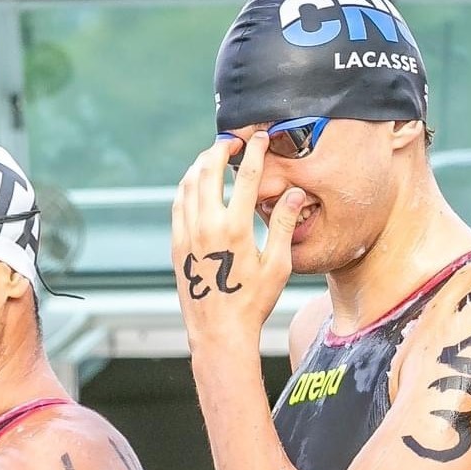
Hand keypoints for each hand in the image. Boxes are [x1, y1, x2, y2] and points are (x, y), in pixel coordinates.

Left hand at [171, 132, 301, 349]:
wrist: (218, 332)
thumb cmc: (252, 302)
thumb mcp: (277, 265)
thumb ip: (283, 225)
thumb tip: (294, 193)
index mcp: (235, 229)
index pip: (246, 175)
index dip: (255, 150)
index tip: (260, 137)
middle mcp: (207, 226)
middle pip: (209, 170)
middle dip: (220, 149)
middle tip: (232, 141)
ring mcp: (187, 234)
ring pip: (189, 184)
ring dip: (201, 164)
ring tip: (214, 156)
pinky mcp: (176, 245)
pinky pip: (178, 204)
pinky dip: (187, 186)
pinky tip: (196, 183)